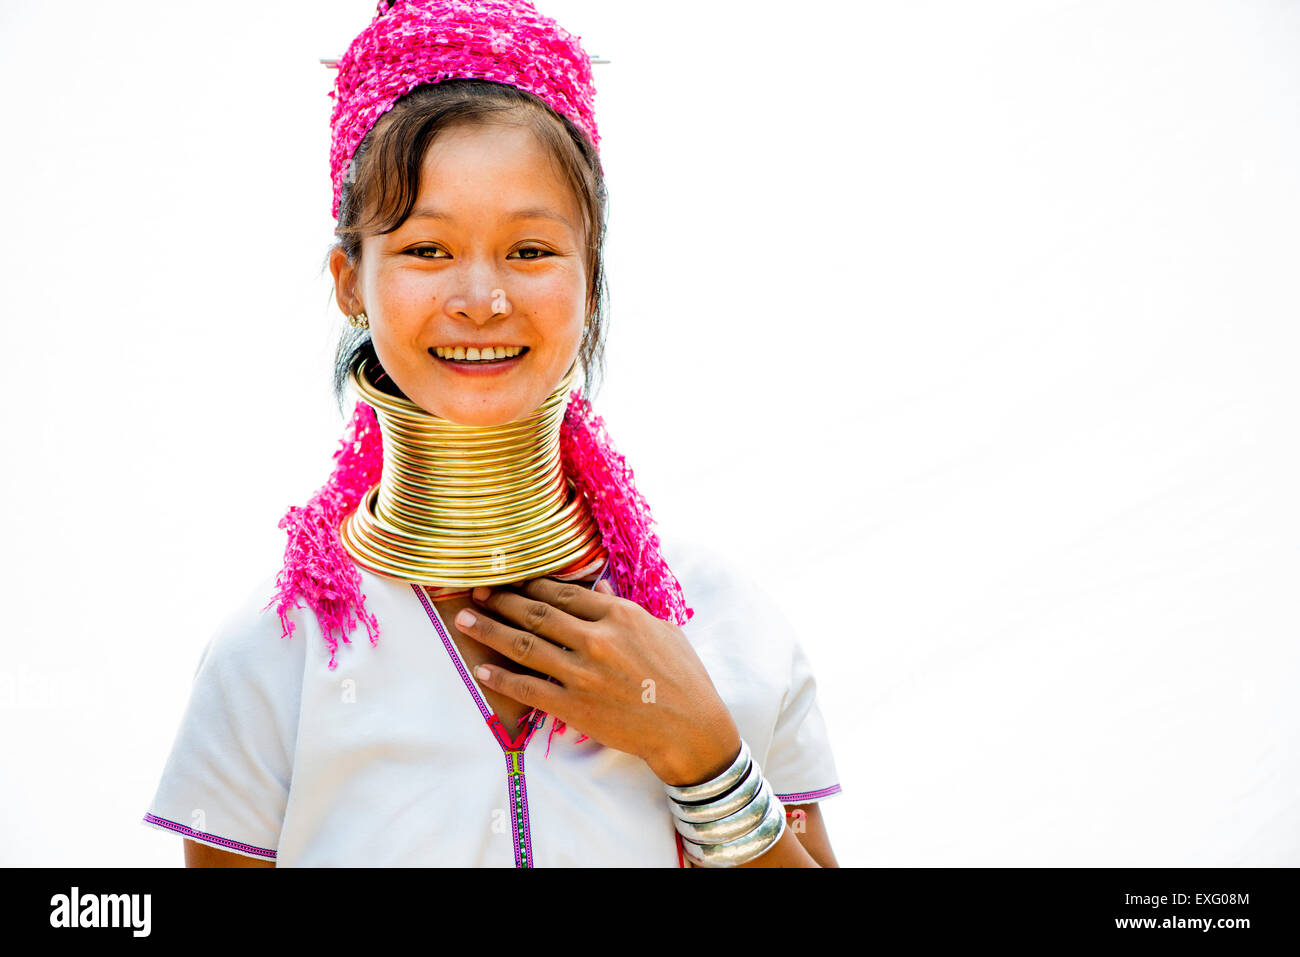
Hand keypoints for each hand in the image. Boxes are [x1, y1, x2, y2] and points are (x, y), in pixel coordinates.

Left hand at [456, 577, 741, 786]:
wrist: (690, 728)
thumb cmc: (682, 677)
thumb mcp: (661, 631)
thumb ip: (623, 609)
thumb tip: (598, 588)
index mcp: (619, 615)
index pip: (563, 593)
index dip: (532, 585)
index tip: (512, 580)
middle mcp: (596, 639)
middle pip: (536, 613)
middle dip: (502, 601)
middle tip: (476, 593)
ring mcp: (582, 673)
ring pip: (524, 645)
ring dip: (489, 630)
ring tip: (465, 620)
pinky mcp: (574, 706)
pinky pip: (528, 688)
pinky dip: (501, 677)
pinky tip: (481, 668)